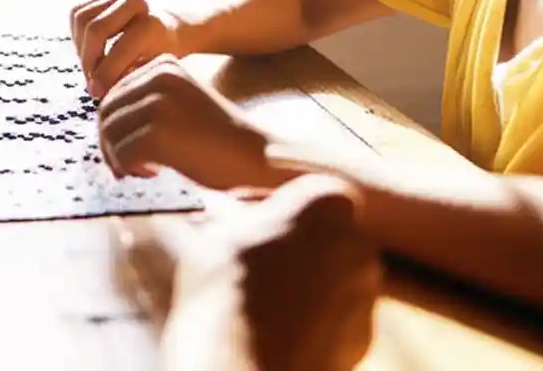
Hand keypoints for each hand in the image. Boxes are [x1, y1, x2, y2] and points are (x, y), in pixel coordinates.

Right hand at [70, 0, 189, 98]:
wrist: (166, 32)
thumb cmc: (159, 58)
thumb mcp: (150, 71)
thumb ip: (127, 78)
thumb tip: (99, 88)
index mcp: (152, 23)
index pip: (120, 48)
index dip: (105, 72)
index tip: (97, 92)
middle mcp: (135, 2)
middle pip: (95, 29)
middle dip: (88, 59)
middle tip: (89, 80)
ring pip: (82, 19)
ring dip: (81, 46)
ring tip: (89, 66)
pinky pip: (77, 14)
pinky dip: (78, 34)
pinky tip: (87, 49)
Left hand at [97, 54, 284, 188]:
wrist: (258, 156)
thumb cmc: (219, 138)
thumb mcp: (181, 103)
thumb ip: (148, 103)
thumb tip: (105, 124)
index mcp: (164, 66)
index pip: (114, 94)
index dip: (116, 126)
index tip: (132, 148)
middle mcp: (158, 78)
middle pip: (107, 113)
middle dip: (111, 143)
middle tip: (130, 166)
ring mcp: (157, 104)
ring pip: (110, 133)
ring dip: (119, 158)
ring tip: (145, 169)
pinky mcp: (157, 133)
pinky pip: (122, 153)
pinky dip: (130, 168)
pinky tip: (154, 172)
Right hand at [115, 175, 380, 370]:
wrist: (247, 360)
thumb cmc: (226, 285)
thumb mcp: (208, 231)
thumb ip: (214, 212)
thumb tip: (176, 188)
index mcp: (327, 200)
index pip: (300, 192)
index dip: (264, 207)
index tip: (237, 221)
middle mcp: (359, 241)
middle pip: (319, 234)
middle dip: (286, 244)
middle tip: (244, 259)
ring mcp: (366, 292)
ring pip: (328, 277)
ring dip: (297, 283)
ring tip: (253, 298)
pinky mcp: (365, 335)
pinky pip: (334, 317)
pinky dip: (310, 320)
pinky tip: (273, 326)